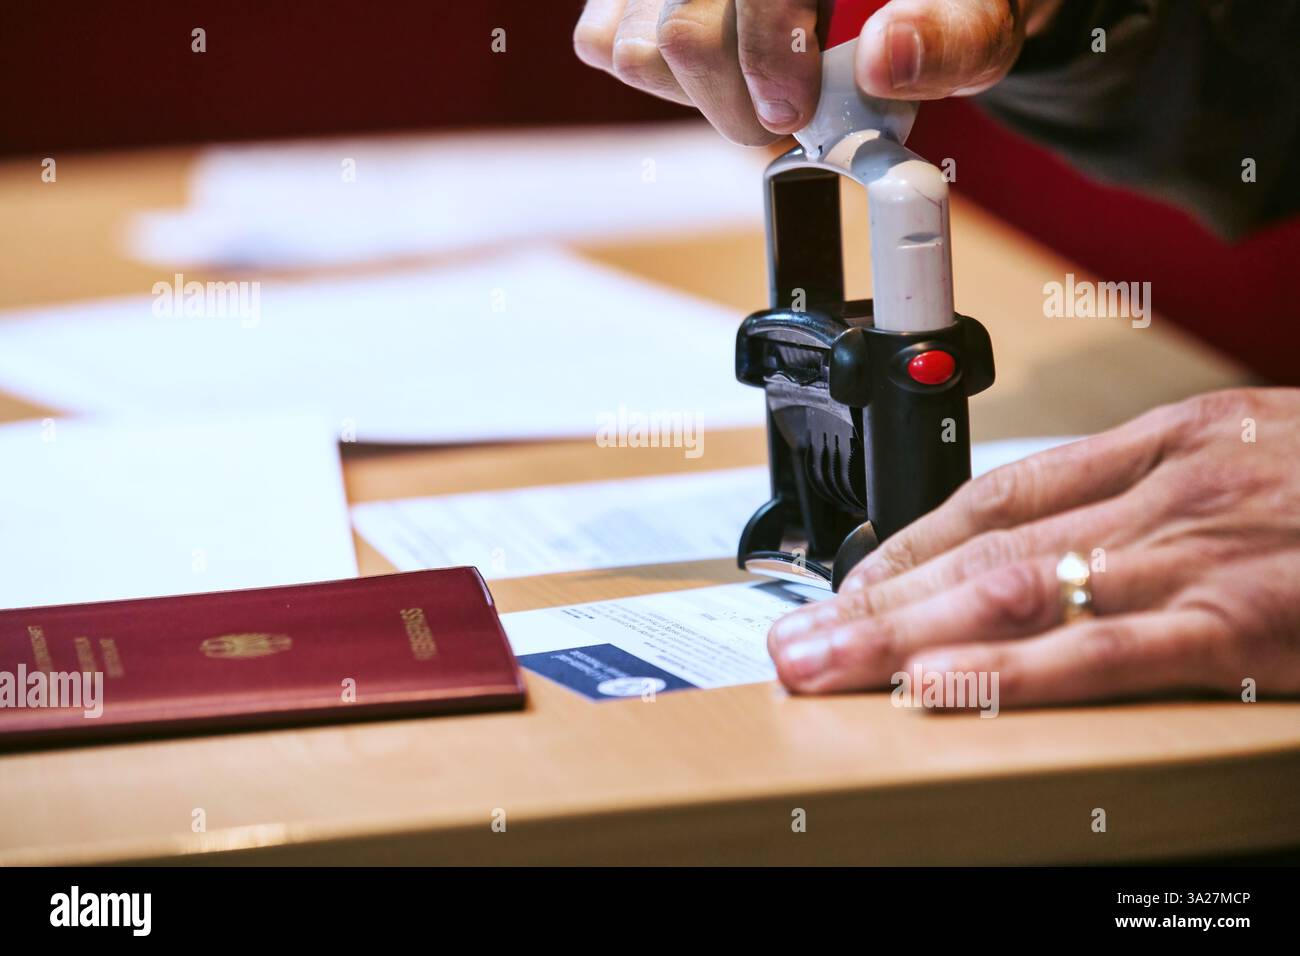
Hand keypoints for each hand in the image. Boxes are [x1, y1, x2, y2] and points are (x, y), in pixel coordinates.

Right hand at [573, 0, 1063, 144]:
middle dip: (736, 103)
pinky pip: (603, 41)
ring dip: (702, 95)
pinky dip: (658, 75)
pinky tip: (723, 61)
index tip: (797, 115)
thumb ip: (953, 34)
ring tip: (763, 83)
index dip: (770, 55)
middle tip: (786, 121)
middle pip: (681, 30)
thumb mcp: (988, 7)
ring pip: (634, 44)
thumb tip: (886, 60)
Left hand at [767, 388, 1299, 706]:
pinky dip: (1021, 672)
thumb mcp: (1261, 455)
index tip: (846, 582)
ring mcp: (1206, 549)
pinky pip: (1115, 649)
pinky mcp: (1254, 617)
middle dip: (876, 597)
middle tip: (793, 641)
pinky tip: (942, 691)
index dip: (910, 539)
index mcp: (1171, 442)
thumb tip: (1073, 548)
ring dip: (908, 634)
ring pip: (1022, 589)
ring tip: (824, 668)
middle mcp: (1169, 486)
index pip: (1001, 490)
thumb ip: (1164, 493)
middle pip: (986, 544)